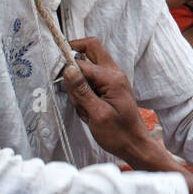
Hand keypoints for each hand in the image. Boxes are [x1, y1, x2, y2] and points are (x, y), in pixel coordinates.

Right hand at [62, 36, 169, 171]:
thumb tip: (69, 68)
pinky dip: (84, 91)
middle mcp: (114, 73)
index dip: (67, 70)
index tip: (58, 82)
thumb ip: (82, 90)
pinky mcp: (110, 86)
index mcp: (112, 78)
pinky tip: (87, 109)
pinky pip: (91, 79)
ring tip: (83, 107)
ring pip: (88, 64)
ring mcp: (113, 78)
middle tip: (68, 85)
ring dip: (78, 82)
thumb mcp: (97, 114)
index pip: (82, 63)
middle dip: (74, 62)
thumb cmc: (118, 133)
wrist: (134, 144)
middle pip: (91, 48)